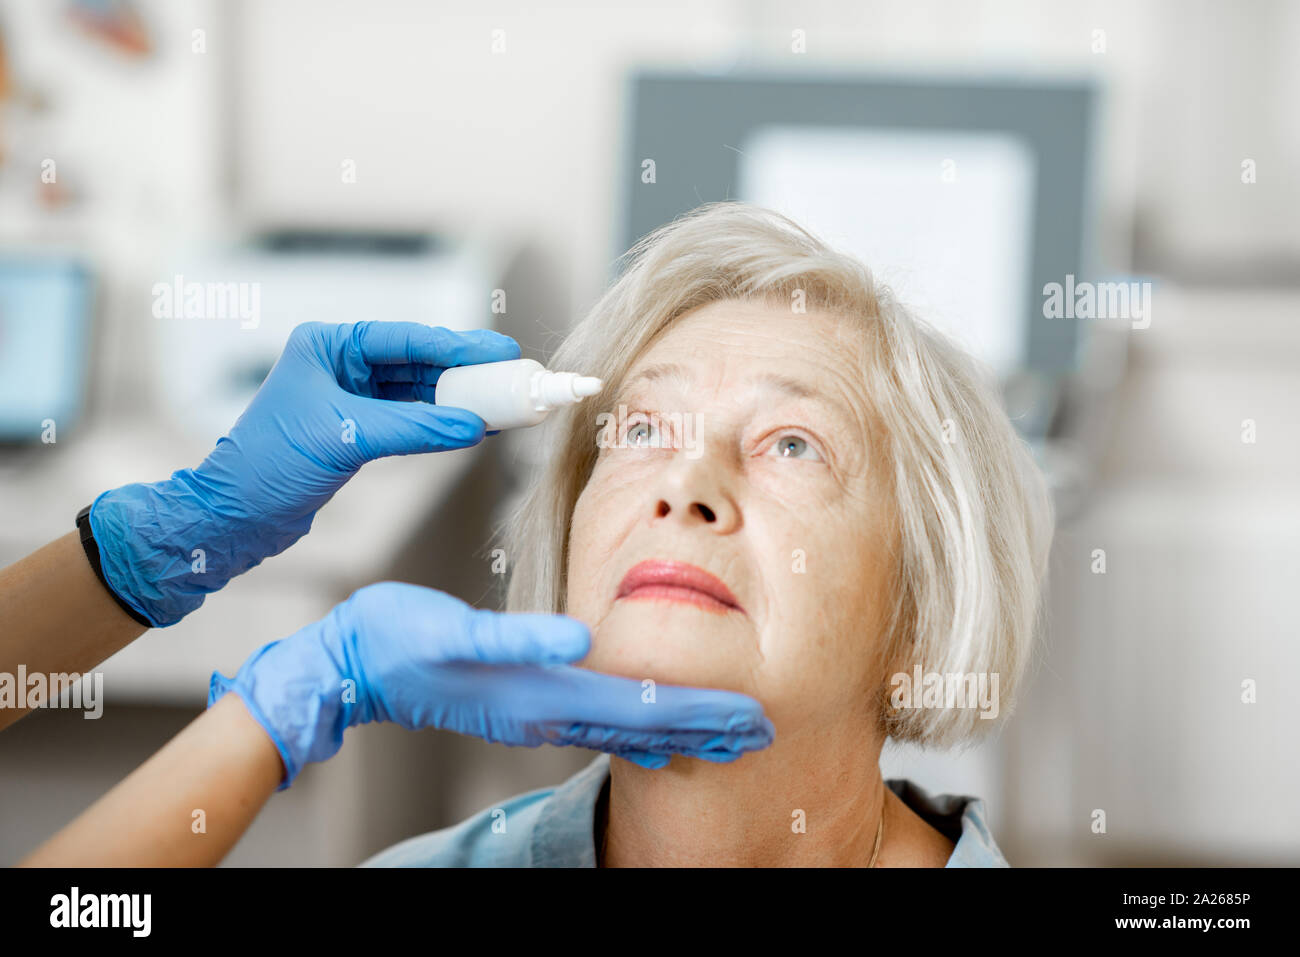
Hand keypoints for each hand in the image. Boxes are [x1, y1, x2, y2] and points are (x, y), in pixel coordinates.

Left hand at [90, 321, 518, 625]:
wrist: (235, 517)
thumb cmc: (271, 466)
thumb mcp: (347, 437)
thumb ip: (414, 429)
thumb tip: (472, 426)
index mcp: (328, 346)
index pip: (405, 339)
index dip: (457, 344)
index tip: (500, 348)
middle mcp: (341, 365)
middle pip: (419, 362)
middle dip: (466, 370)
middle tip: (512, 372)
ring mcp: (351, 397)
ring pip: (419, 392)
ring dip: (458, 399)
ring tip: (503, 401)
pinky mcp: (359, 430)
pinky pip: (412, 419)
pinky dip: (442, 424)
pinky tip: (475, 426)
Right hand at [209, 582, 775, 787]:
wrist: (354, 663)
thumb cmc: (397, 639)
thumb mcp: (454, 631)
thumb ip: (519, 639)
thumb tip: (581, 640)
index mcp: (540, 693)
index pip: (641, 707)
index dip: (701, 711)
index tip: (752, 717)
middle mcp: (546, 712)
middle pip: (646, 726)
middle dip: (708, 729)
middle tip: (763, 733)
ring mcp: (537, 713)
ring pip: (629, 729)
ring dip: (683, 731)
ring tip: (727, 734)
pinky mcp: (526, 704)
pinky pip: (599, 724)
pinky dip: (641, 729)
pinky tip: (655, 732)